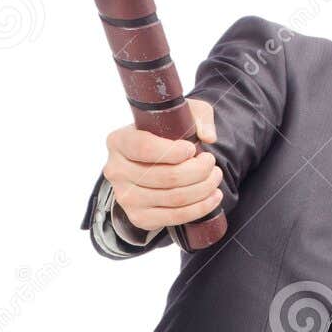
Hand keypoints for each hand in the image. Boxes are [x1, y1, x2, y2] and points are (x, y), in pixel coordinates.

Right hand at [102, 98, 222, 232]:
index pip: (143, 147)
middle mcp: (116, 171)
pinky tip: (214, 197)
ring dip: (203, 188)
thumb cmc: (167, 135)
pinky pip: (174, 217)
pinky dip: (200, 208)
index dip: (172, 151)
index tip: (192, 149)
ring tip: (215, 177)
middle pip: (164, 176)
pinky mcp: (139, 217)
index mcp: (118, 141)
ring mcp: (126, 198)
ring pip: (173, 198)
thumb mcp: (182, 114)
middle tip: (212, 162)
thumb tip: (208, 136)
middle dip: (197, 170)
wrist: (156, 163)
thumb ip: (199, 116)